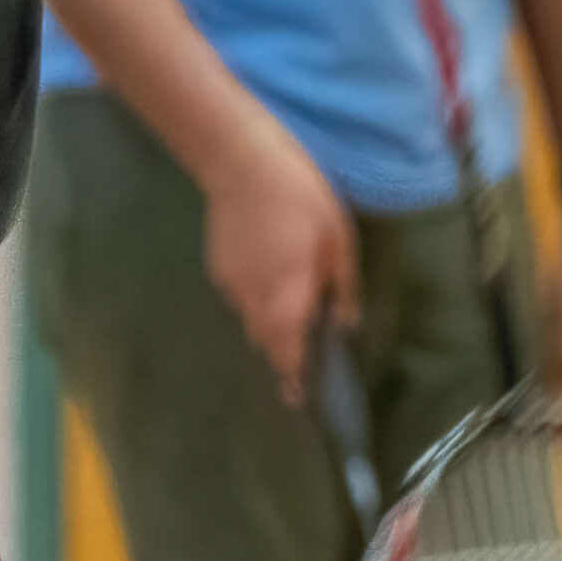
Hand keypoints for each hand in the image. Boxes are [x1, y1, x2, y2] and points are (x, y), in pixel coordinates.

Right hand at [202, 137, 354, 403]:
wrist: (242, 162)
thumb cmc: (302, 199)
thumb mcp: (338, 241)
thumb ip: (342, 289)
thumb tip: (345, 325)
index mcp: (287, 303)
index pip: (288, 356)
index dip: (293, 379)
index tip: (297, 397)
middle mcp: (252, 305)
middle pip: (266, 342)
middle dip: (283, 350)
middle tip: (303, 346)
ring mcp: (229, 288)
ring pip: (251, 319)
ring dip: (269, 320)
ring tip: (288, 299)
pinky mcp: (216, 268)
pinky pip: (239, 296)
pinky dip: (255, 295)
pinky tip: (268, 266)